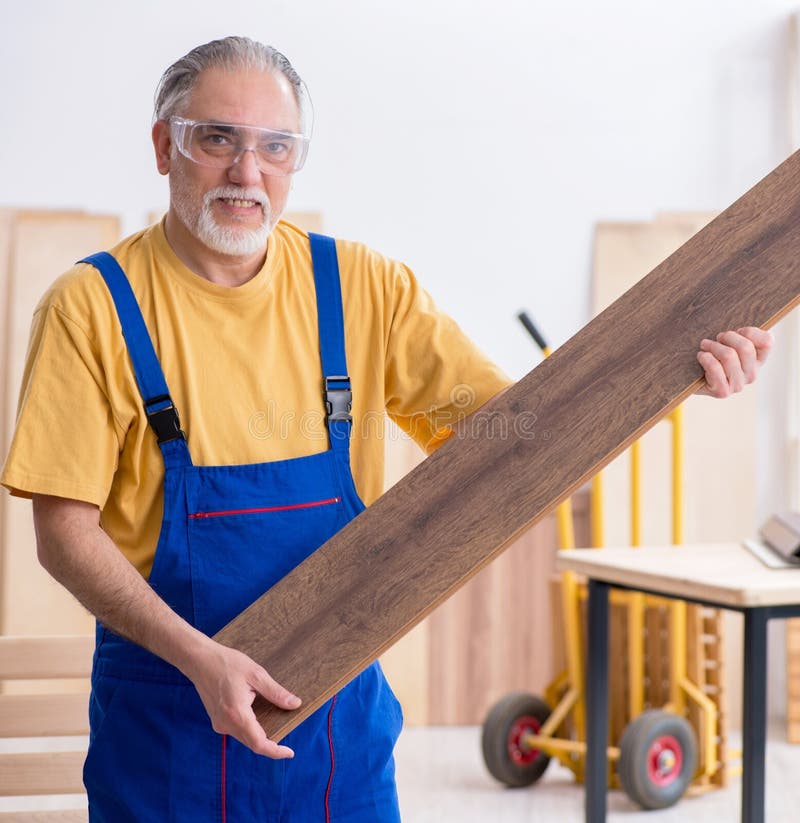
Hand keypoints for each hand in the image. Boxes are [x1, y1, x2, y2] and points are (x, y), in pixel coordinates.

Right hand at [188, 640, 300, 757]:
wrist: (200, 660)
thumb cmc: (227, 663)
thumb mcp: (256, 674)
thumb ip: (276, 693)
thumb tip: (294, 704)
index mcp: (237, 714)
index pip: (259, 743)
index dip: (276, 751)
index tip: (290, 752)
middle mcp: (225, 724)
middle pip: (252, 743)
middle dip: (270, 743)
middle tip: (287, 737)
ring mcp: (219, 723)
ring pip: (244, 737)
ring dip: (260, 735)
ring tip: (275, 724)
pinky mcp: (217, 720)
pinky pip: (236, 730)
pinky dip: (250, 728)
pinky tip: (259, 716)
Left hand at [695, 326, 773, 397]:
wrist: (691, 378)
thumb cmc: (712, 354)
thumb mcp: (729, 341)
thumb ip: (741, 334)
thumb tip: (742, 330)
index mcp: (759, 360)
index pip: (767, 342)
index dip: (749, 332)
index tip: (736, 331)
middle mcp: (752, 374)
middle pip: (745, 347)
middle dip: (728, 336)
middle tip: (717, 337)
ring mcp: (738, 385)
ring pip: (729, 355)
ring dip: (713, 346)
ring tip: (705, 345)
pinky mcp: (723, 391)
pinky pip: (715, 368)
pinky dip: (705, 358)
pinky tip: (701, 356)